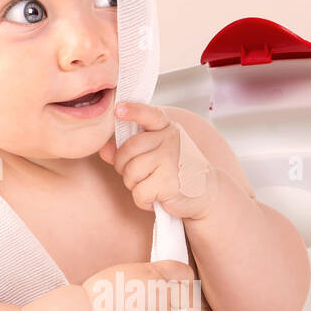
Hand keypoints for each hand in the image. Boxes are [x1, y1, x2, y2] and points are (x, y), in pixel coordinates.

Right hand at [82, 259, 194, 310]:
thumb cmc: (98, 295)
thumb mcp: (123, 272)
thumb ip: (146, 275)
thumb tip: (157, 282)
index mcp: (153, 273)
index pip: (183, 271)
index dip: (185, 280)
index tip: (184, 285)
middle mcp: (162, 292)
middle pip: (183, 299)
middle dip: (173, 304)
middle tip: (156, 310)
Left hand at [97, 103, 218, 220]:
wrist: (206, 194)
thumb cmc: (177, 172)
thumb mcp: (156, 155)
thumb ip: (129, 150)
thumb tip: (104, 149)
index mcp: (167, 128)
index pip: (148, 114)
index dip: (132, 111)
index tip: (118, 109)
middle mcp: (170, 140)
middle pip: (128, 150)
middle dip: (123, 167)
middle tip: (135, 176)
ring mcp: (170, 160)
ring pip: (131, 173)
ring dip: (134, 186)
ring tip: (150, 187)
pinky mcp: (169, 182)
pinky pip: (139, 193)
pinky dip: (143, 201)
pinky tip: (156, 199)